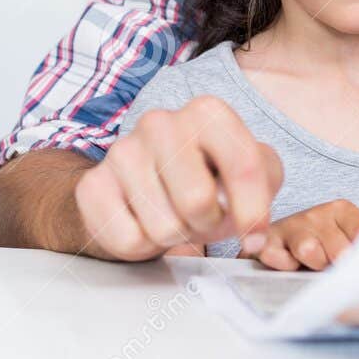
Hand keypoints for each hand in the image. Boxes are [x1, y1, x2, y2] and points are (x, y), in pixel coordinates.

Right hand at [73, 96, 282, 260]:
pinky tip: (144, 222)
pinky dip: (144, 246)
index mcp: (207, 113)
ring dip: (176, 236)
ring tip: (173, 216)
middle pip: (198, 202)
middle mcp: (161, 123)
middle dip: (208, 225)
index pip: (244, 166)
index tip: (254, 233)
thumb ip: (264, 188)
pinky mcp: (93, 185)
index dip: (254, 213)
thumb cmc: (201, 178)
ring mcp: (122, 151)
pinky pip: (130, 240)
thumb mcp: (249, 171)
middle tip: (203, 218)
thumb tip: (255, 228)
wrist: (136, 183)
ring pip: (164, 226)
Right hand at [251, 199, 358, 270]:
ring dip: (313, 264)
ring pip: (309, 250)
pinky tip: (289, 265)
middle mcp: (317, 214)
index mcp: (342, 211)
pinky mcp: (268, 240)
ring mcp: (292, 225)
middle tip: (335, 268)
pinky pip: (277, 256)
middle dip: (339, 266)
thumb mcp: (347, 240)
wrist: (285, 237)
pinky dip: (284, 265)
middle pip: (340, 250)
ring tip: (312, 266)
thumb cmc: (323, 245)